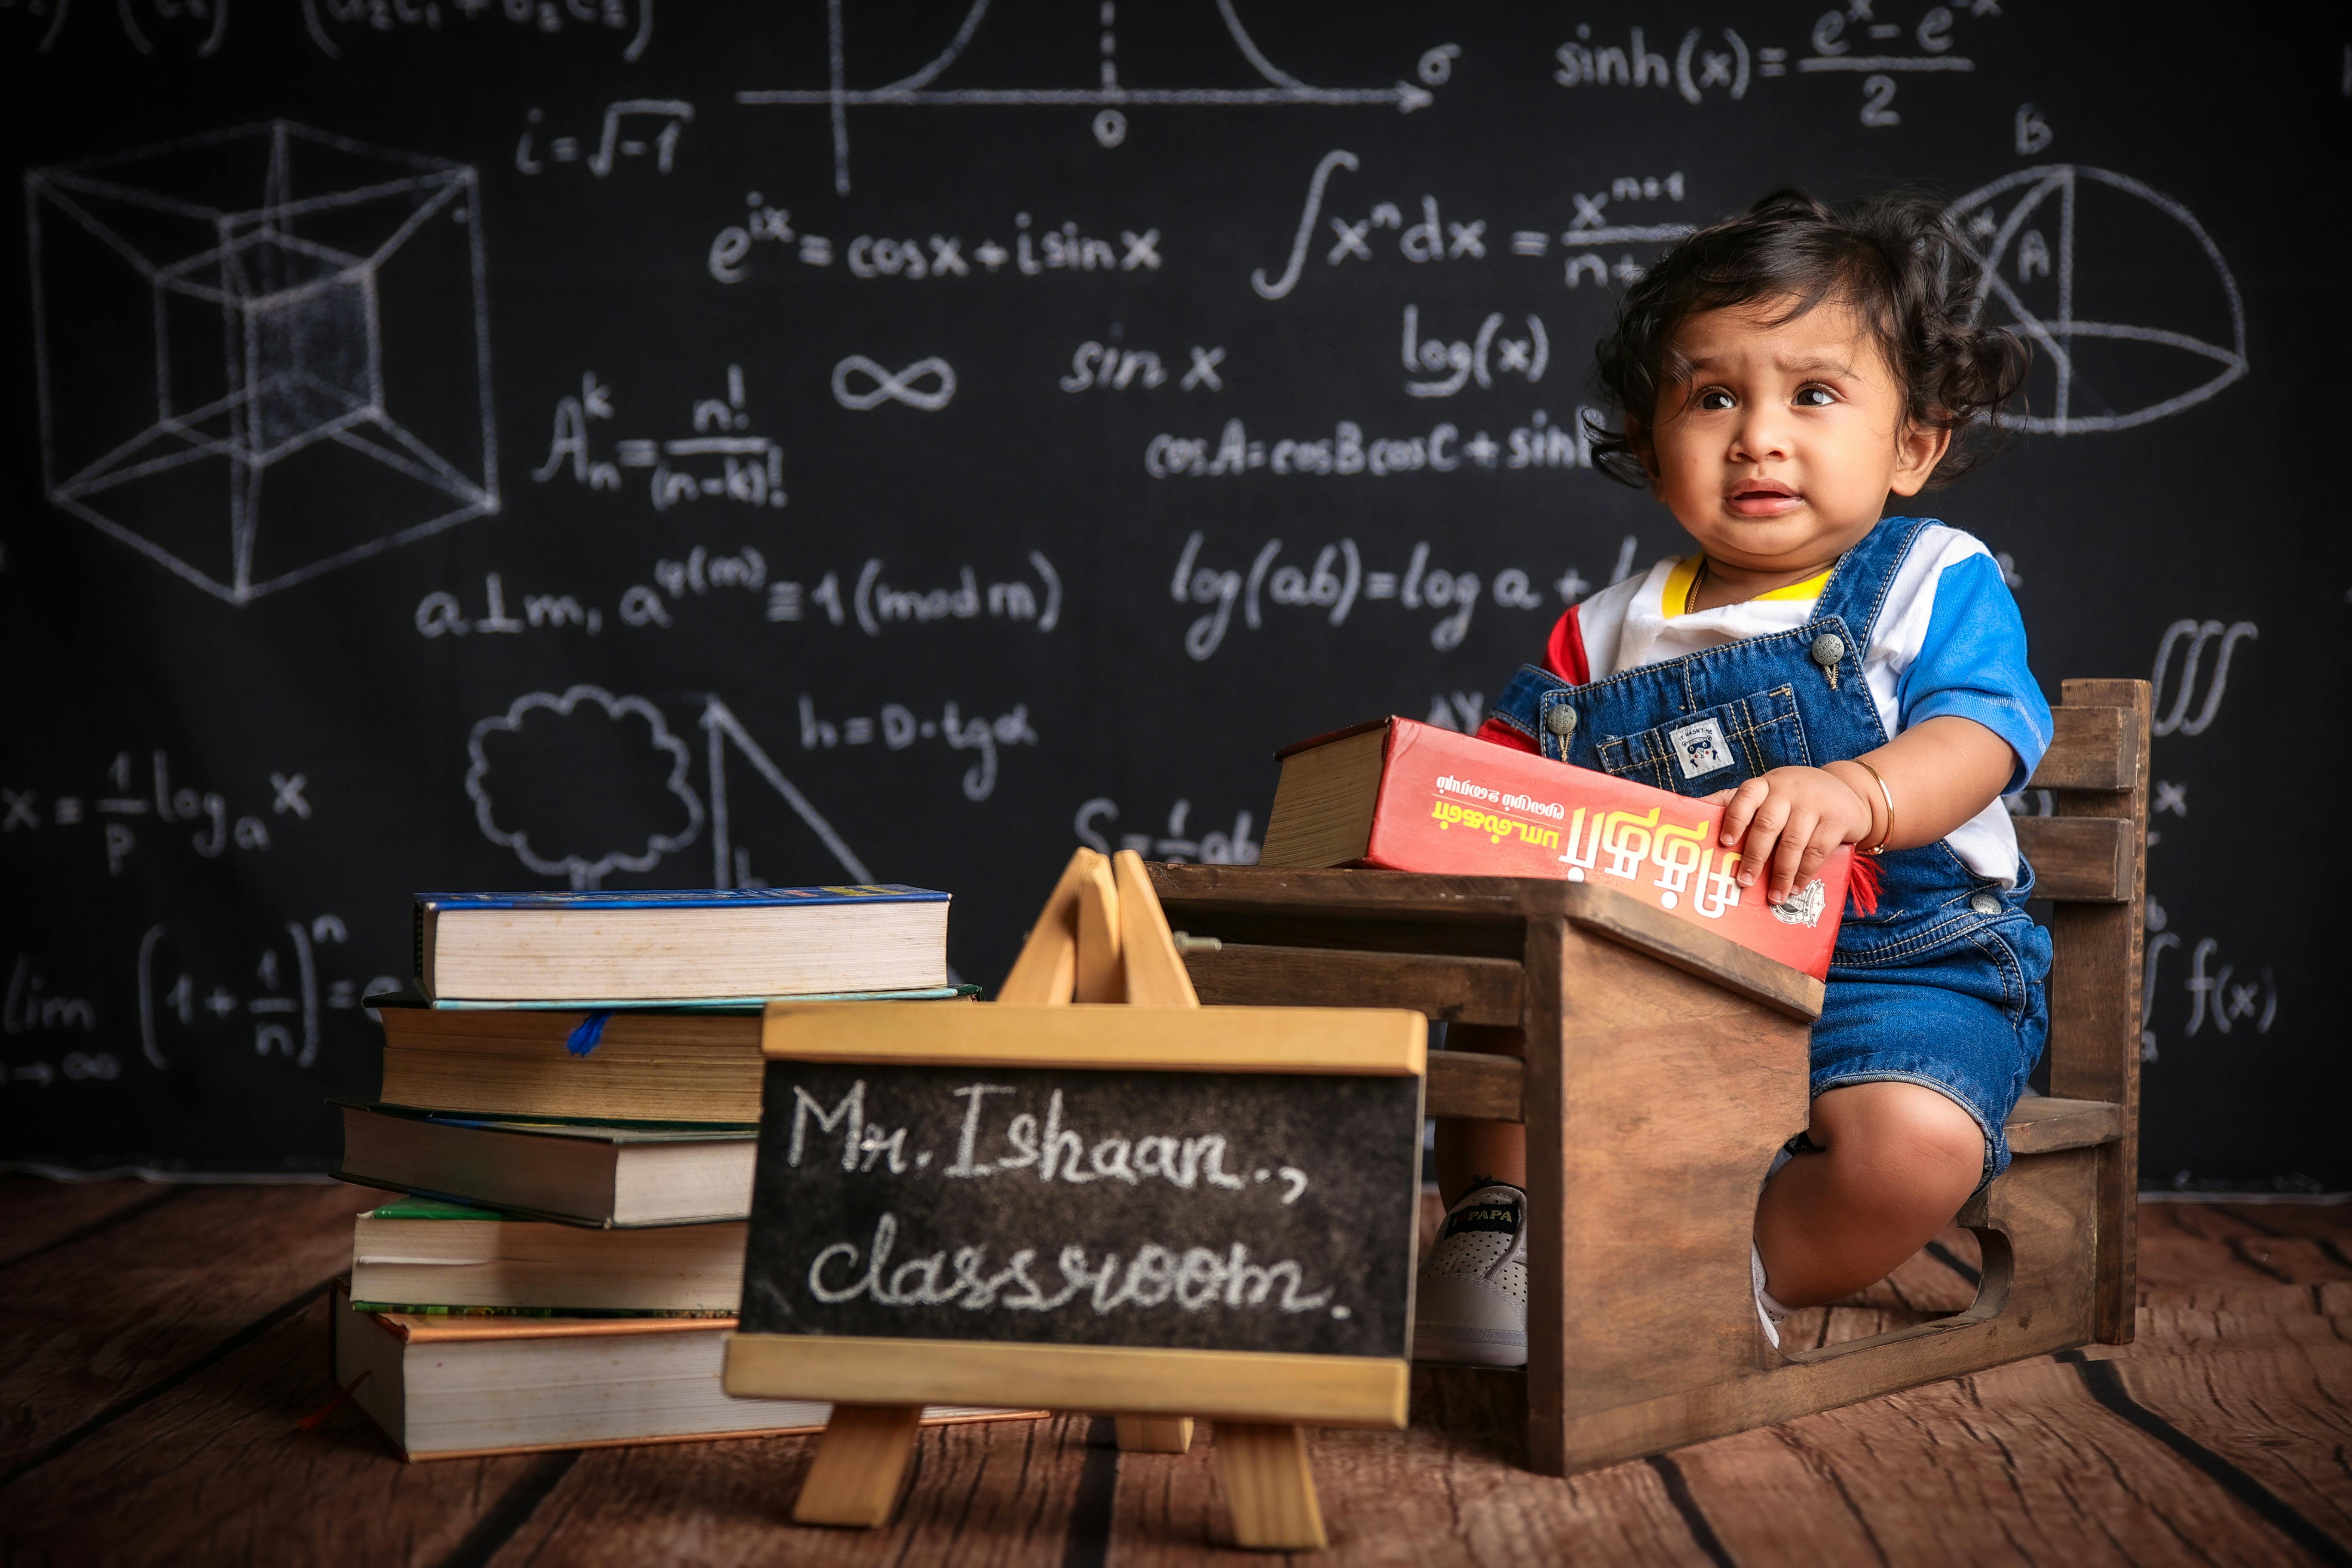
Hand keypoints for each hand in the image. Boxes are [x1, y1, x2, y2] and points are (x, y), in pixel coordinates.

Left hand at [1705, 766, 1876, 904]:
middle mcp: (1788, 790)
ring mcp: (1814, 803)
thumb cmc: (1794, 798)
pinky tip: (1797, 888)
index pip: (1745, 797)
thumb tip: (1691, 809)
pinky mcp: (1837, 818)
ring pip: (1793, 843)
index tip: (1724, 843)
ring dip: (1781, 874)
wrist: (1847, 790)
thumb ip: (1735, 803)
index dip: (1734, 820)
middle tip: (1743, 882)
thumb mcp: (1767, 793)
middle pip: (1767, 825)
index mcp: (1764, 785)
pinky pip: (1817, 850)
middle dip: (1754, 857)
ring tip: (1774, 897)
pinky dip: (1805, 873)